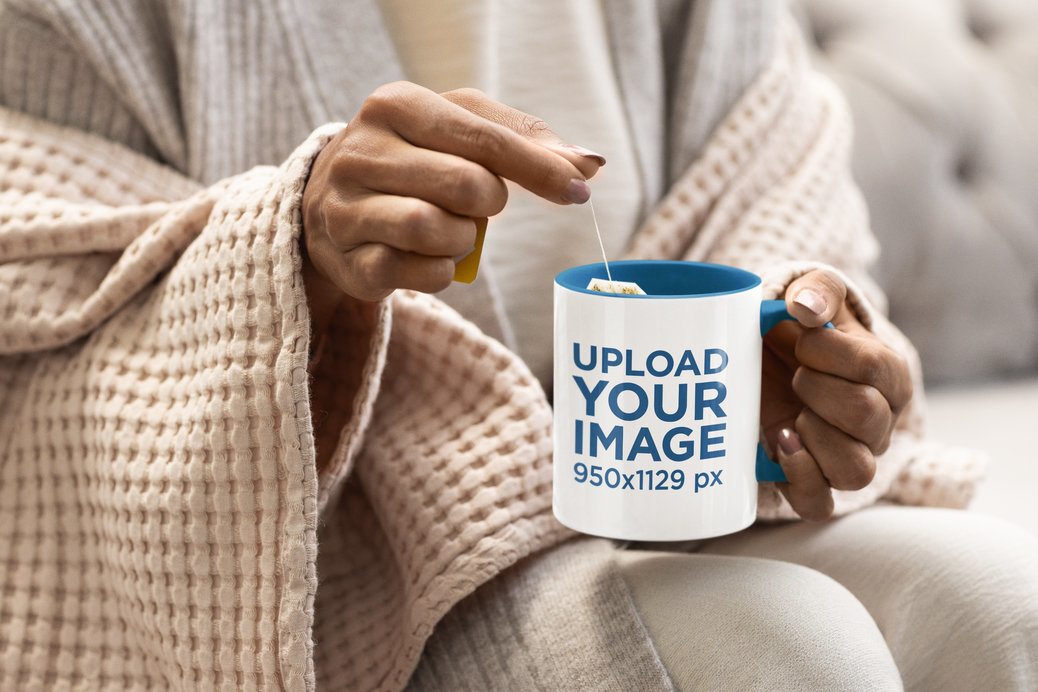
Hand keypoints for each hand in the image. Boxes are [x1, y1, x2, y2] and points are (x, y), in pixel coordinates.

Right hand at [301, 81, 603, 325]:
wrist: (331, 202)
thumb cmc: (414, 158)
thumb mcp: (459, 130)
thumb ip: (524, 142)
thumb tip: (590, 163)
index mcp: (395, 105)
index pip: (484, 139)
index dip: (540, 169)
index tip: (578, 191)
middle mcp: (361, 151)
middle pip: (466, 186)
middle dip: (489, 203)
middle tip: (479, 204)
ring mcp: (346, 209)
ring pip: (437, 231)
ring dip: (464, 240)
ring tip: (451, 230)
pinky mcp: (349, 262)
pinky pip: (423, 275)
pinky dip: (444, 272)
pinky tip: (429, 257)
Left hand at [760, 270, 912, 520]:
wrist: (768, 361)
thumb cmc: (798, 329)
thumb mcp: (811, 296)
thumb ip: (816, 290)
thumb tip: (805, 308)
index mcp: (888, 376)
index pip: (873, 367)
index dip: (826, 350)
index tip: (800, 337)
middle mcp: (878, 424)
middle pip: (866, 417)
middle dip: (816, 388)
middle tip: (795, 374)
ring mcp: (849, 457)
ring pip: (853, 470)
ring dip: (815, 438)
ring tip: (791, 413)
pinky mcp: (812, 482)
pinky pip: (819, 505)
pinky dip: (801, 480)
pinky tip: (781, 444)